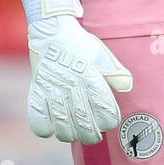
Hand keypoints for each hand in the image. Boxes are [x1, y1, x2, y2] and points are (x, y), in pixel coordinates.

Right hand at [18, 0, 132, 143]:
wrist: (50, 29)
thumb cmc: (80, 45)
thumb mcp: (102, 55)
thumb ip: (116, 73)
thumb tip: (127, 87)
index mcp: (89, 75)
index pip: (105, 110)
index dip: (109, 120)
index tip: (109, 120)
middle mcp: (71, 84)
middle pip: (84, 124)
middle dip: (92, 134)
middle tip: (93, 134)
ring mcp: (51, 89)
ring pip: (62, 128)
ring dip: (70, 134)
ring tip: (74, 132)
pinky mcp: (36, 92)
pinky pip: (38, 122)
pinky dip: (46, 129)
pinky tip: (52, 125)